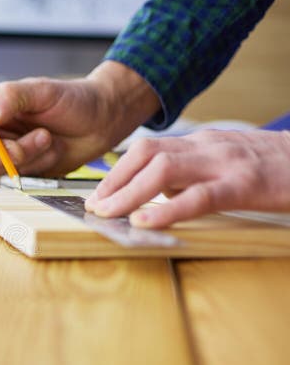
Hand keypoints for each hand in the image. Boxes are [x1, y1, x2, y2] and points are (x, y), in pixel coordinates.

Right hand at [0, 61, 159, 176]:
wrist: (102, 121)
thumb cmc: (73, 99)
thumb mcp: (42, 90)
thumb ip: (10, 97)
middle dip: (3, 150)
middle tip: (38, 136)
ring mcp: (6, 152)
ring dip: (25, 157)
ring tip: (49, 138)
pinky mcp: (22, 170)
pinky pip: (15, 178)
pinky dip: (36, 165)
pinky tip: (53, 150)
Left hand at [85, 129, 289, 227]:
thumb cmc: (276, 167)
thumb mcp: (228, 162)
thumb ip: (193, 173)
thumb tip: (157, 194)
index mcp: (202, 143)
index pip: (146, 149)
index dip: (116, 171)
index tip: (97, 194)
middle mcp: (207, 147)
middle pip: (146, 155)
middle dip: (114, 181)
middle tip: (94, 207)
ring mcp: (226, 163)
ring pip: (164, 169)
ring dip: (129, 193)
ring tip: (108, 214)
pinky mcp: (245, 185)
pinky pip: (199, 196)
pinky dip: (167, 209)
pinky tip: (145, 222)